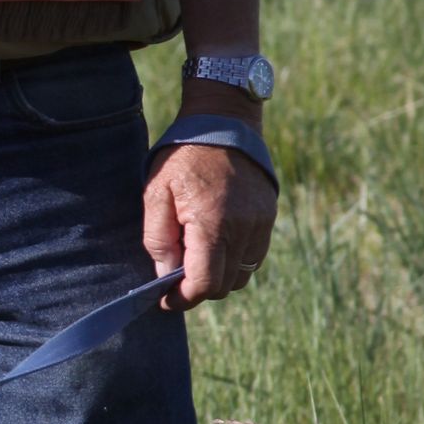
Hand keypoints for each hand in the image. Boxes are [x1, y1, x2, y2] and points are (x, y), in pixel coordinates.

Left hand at [143, 141, 276, 310]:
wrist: (223, 123)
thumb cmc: (183, 157)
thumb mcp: (156, 192)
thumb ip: (158, 238)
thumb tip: (166, 275)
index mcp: (213, 223)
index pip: (204, 284)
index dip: (182, 299)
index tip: (165, 300)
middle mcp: (243, 228)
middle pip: (223, 285)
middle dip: (197, 289)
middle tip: (175, 277)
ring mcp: (261, 224)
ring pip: (240, 275)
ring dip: (217, 276)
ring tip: (194, 257)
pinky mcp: (268, 218)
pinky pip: (253, 257)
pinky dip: (234, 261)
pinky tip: (215, 244)